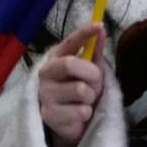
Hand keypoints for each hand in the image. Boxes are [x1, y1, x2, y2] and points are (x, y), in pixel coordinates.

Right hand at [38, 23, 106, 146]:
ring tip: (84, 100)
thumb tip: (102, 30)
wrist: (69, 120)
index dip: (84, 33)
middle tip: (96, 78)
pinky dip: (86, 113)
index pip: (70, 42)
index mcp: (56, 56)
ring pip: (80, 90)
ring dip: (90, 96)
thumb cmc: (79, 88)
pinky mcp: (49, 114)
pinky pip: (80, 111)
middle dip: (90, 72)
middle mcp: (46, 72)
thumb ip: (94, 51)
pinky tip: (77, 113)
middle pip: (70, 64)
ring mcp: (45, 93)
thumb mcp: (89, 69)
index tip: (99, 26)